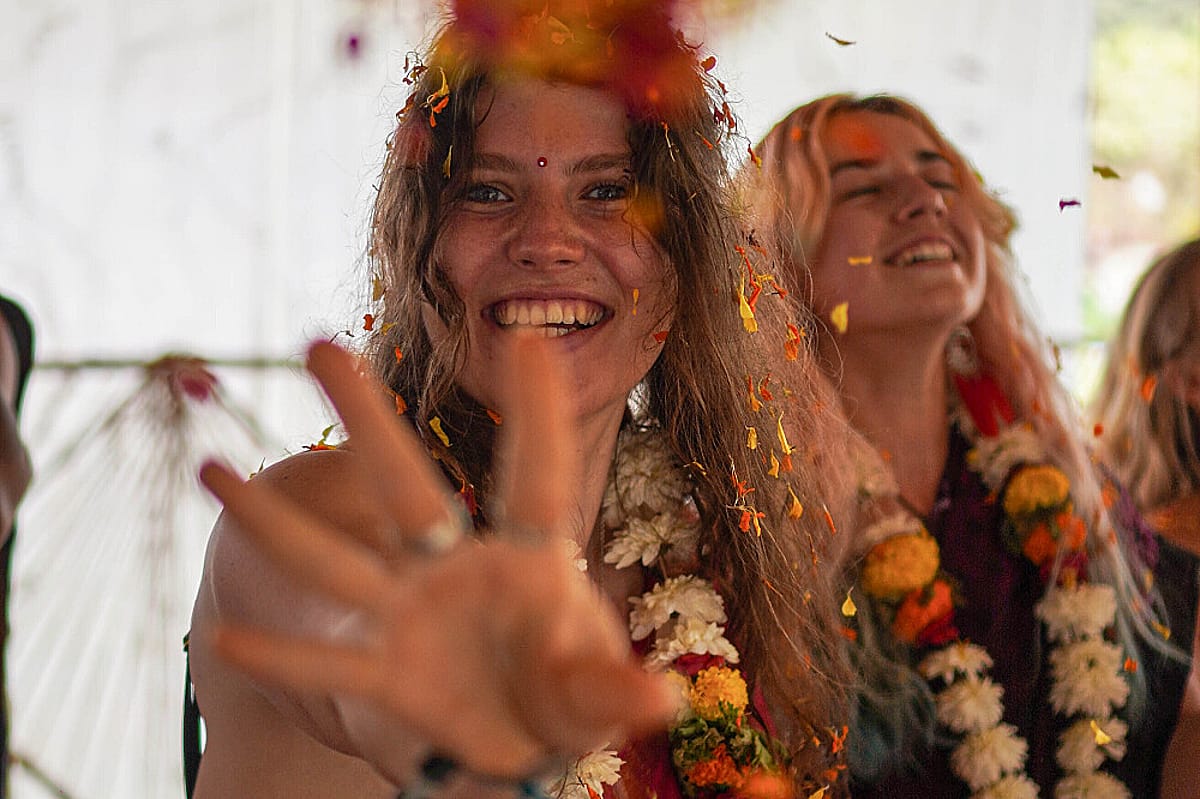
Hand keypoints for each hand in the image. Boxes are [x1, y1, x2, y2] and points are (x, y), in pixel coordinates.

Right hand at [199, 339, 675, 783]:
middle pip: (406, 488)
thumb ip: (614, 694)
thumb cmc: (566, 693)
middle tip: (318, 343)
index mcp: (534, 564)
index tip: (529, 338)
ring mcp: (413, 615)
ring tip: (209, 467)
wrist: (521, 743)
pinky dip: (283, 654)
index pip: (538, 479)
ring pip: (338, 560)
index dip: (536, 414)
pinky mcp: (385, 674)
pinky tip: (222, 634)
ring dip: (274, 520)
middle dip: (366, 420)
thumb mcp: (594, 693)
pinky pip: (327, 661)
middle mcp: (460, 570)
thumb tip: (661, 704)